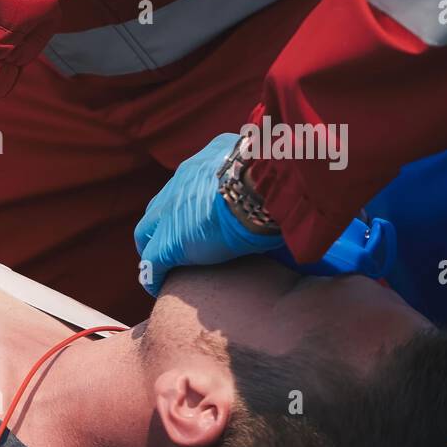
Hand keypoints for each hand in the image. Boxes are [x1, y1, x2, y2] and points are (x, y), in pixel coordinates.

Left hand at [134, 133, 284, 294]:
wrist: (261, 187)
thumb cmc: (278, 176)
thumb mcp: (273, 165)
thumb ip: (272, 173)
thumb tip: (298, 182)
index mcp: (210, 161)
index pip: (189, 183)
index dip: (188, 202)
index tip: (195, 216)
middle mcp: (183, 180)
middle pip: (161, 205)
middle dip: (163, 223)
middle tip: (172, 242)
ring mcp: (171, 212)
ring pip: (148, 231)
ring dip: (154, 248)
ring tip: (163, 266)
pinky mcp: (169, 242)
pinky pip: (152, 262)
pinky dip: (153, 274)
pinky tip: (158, 285)